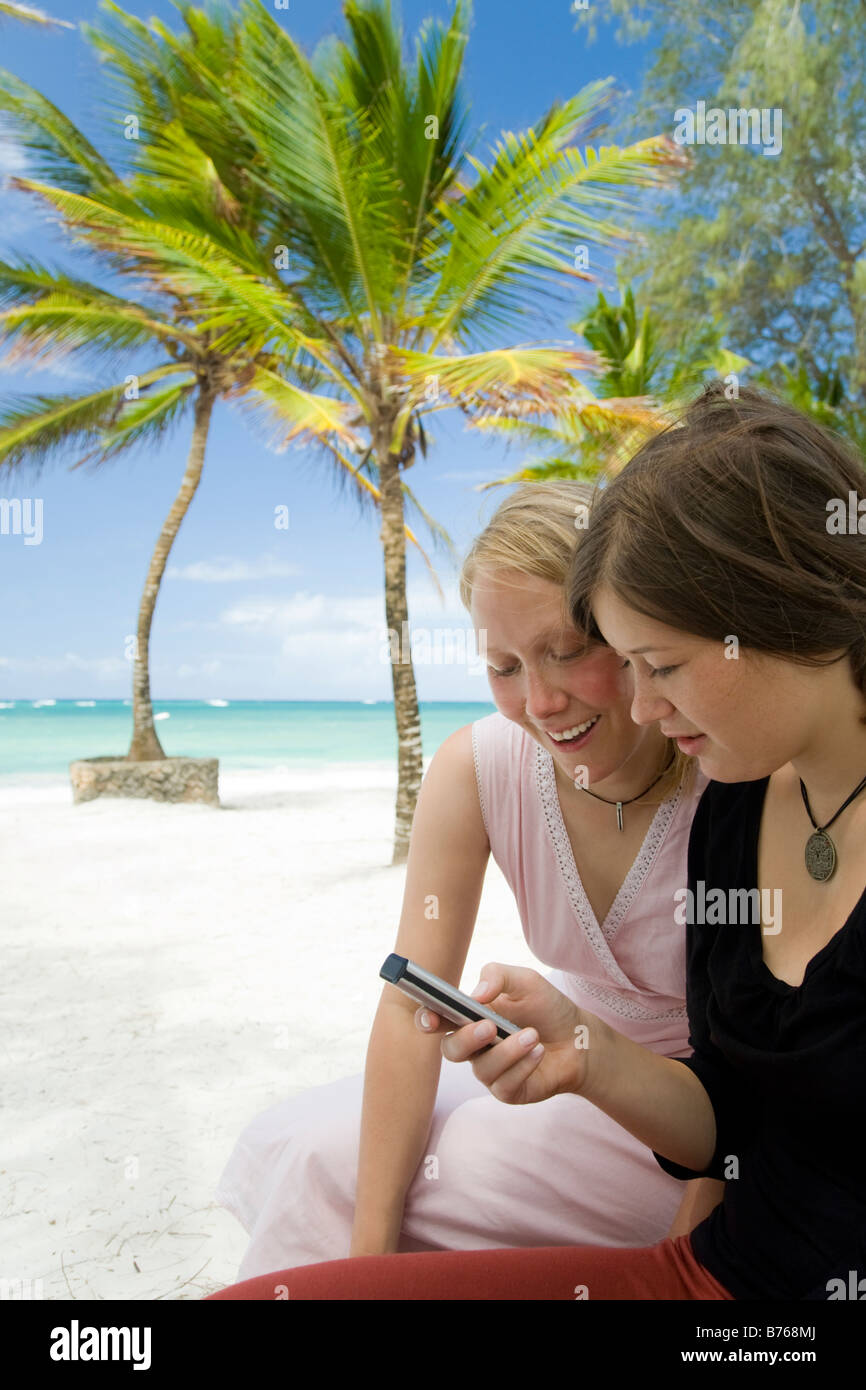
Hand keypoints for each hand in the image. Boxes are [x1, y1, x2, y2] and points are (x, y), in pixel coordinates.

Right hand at [415, 963, 593, 1104]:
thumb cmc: (547, 1007)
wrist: (579, 1038)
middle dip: (466, 1039)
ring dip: (507, 1051)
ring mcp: (489, 1070)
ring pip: (481, 1068)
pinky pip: (503, 1085)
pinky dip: (522, 1065)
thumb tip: (475, 994)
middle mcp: (474, 1046)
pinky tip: (539, 1052)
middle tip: (489, 1025)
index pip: (438, 1020)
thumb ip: (498, 976)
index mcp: (470, 1016)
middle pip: (450, 1051)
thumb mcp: (525, 981)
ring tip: (533, 1035)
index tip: (431, 1019)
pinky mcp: (507, 1090)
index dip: (427, 1020)